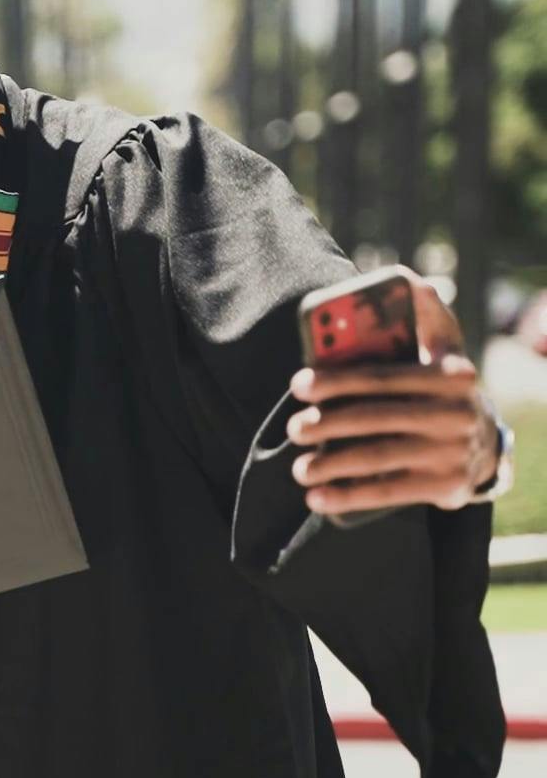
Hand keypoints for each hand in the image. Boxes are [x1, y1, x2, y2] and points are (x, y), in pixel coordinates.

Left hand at [285, 269, 499, 518]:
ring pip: (378, 457)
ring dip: (331, 465)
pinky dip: (348, 496)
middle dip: (326, 424)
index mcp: (451, 373)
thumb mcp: (443, 346)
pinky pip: (388, 493)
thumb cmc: (441, 384)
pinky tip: (317, 497)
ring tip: (299, 469)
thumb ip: (423, 315)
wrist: (483, 442)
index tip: (299, 385)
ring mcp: (452, 452)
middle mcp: (456, 414)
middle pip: (375, 419)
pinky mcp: (446, 487)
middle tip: (293, 429)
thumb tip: (409, 280)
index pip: (384, 376)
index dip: (337, 380)